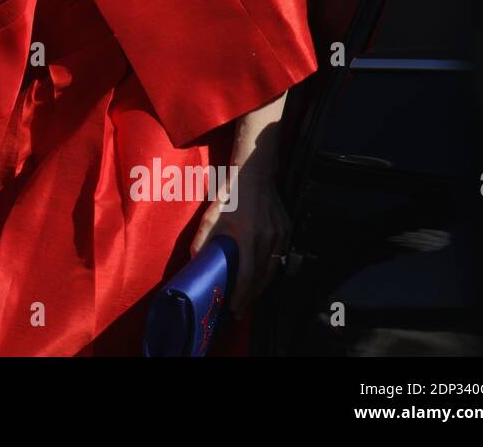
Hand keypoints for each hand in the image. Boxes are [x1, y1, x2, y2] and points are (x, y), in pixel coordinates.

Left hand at [188, 169, 290, 318]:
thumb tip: (195, 263)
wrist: (255, 173)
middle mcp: (268, 238)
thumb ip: (202, 240)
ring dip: (260, 286)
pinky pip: (279, 258)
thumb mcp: (211, 215)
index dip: (241, 295)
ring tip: (247, 297)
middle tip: (238, 309)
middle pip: (262, 278)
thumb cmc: (230, 194)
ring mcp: (281, 235)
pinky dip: (269, 271)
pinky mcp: (287, 231)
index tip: (234, 309)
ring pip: (272, 270)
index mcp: (248, 235)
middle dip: (250, 297)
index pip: (247, 275)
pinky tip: (259, 276)